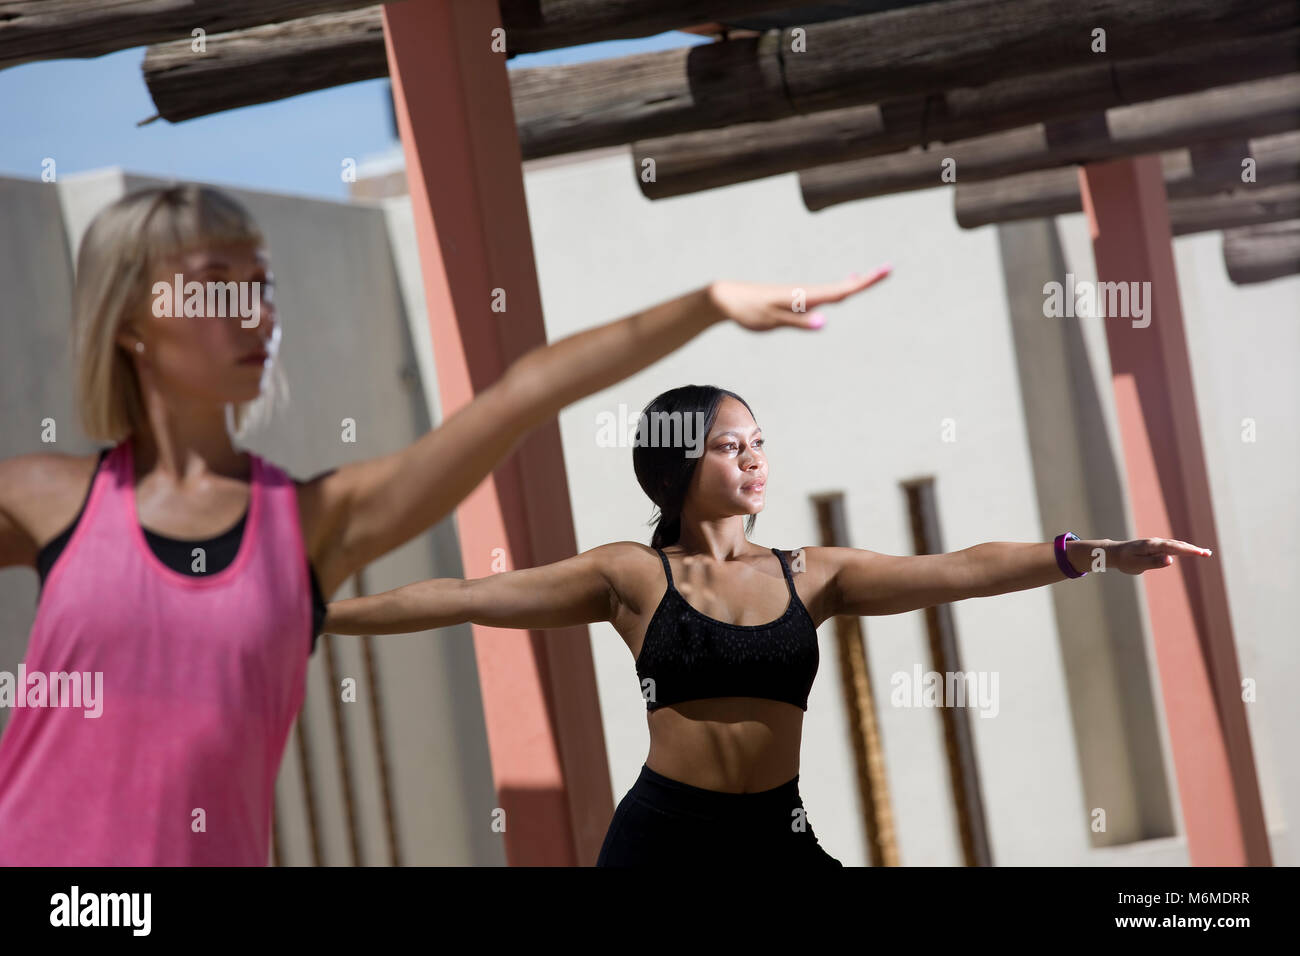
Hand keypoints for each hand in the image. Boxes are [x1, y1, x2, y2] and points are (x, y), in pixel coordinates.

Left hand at [706, 264, 891, 330]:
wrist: (727, 298)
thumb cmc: (747, 310)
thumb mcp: (771, 320)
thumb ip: (798, 321)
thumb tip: (825, 322)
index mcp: (804, 296)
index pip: (841, 290)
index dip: (864, 282)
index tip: (885, 270)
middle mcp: (805, 293)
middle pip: (842, 287)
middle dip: (866, 280)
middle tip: (889, 269)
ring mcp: (800, 295)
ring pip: (835, 289)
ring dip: (856, 283)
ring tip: (873, 276)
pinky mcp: (794, 298)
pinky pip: (824, 293)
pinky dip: (839, 288)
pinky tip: (844, 285)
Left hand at [1105, 537, 1212, 574]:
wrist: (1115, 553)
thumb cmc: (1125, 561)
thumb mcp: (1137, 565)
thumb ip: (1153, 563)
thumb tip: (1170, 560)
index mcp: (1151, 545)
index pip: (1173, 547)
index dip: (1187, 550)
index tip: (1199, 553)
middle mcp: (1156, 542)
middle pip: (1177, 545)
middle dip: (1193, 549)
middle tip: (1208, 554)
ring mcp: (1157, 543)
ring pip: (1176, 545)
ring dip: (1190, 548)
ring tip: (1205, 553)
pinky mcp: (1157, 547)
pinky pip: (1173, 547)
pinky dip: (1183, 548)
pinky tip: (1191, 551)